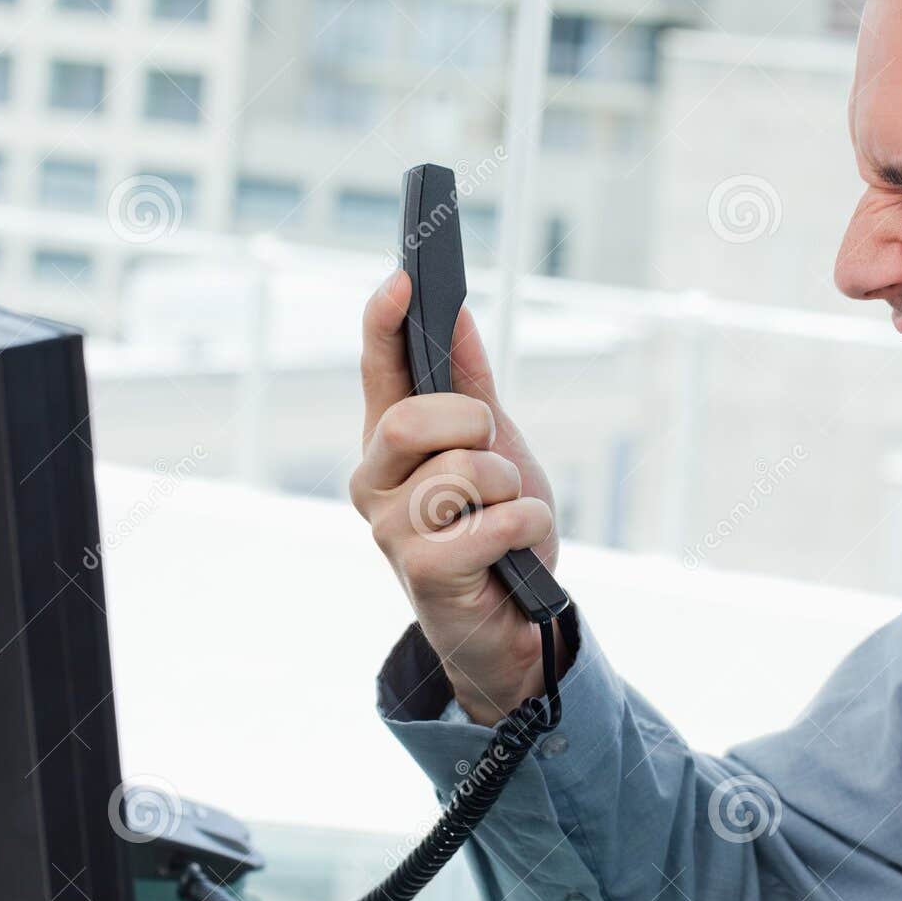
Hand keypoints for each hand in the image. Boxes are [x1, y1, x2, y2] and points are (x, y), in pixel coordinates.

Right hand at [350, 270, 566, 723]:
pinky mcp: (424, 574)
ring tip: (505, 514)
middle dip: (473, 429)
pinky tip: (518, 547)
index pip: (378, 369)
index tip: (403, 279)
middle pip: (414, 418)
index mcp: (388, 443)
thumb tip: (457, 313)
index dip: (384, 322)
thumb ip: (470, 386)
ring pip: (463, 470)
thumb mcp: (493, 448)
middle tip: (492, 455)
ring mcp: (392, 531)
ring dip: (508, 488)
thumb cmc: (494, 529)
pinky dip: (526, 525)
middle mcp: (375, 483)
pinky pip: (494, 521)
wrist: (514, 621)